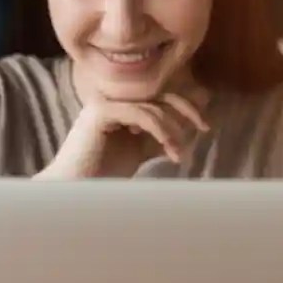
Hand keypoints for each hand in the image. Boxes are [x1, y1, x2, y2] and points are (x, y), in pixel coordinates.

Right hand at [36, 90, 210, 179]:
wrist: (77, 190)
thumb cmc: (105, 173)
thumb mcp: (142, 150)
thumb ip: (161, 136)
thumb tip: (191, 124)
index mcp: (121, 102)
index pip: (160, 93)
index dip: (186, 105)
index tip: (205, 125)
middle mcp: (112, 96)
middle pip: (159, 92)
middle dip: (186, 109)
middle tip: (204, 127)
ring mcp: (105, 101)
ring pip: (153, 106)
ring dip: (173, 130)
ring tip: (179, 154)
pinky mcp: (102, 111)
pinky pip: (141, 114)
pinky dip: (161, 131)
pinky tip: (170, 150)